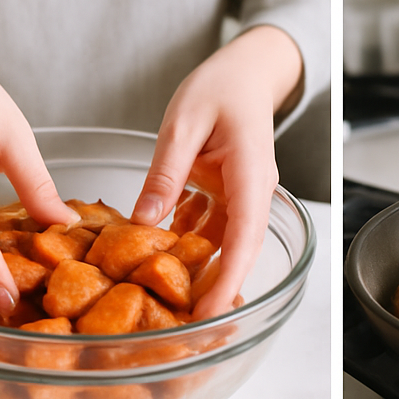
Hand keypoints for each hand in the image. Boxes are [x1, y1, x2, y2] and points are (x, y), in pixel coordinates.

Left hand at [130, 26, 302, 319]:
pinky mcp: (230, 197)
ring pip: (225, 246)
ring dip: (203, 272)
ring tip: (176, 302)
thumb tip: (146, 220)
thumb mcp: (183, 121)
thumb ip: (166, 171)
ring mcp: (243, 198)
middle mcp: (253, 194)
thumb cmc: (221, 85)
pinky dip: (191, 244)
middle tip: (193, 326)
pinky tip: (166, 257)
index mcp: (250, 175)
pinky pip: (212, 229)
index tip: (212, 312)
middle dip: (218, 290)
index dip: (228, 280)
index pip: (243, 239)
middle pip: (239, 253)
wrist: (247, 72)